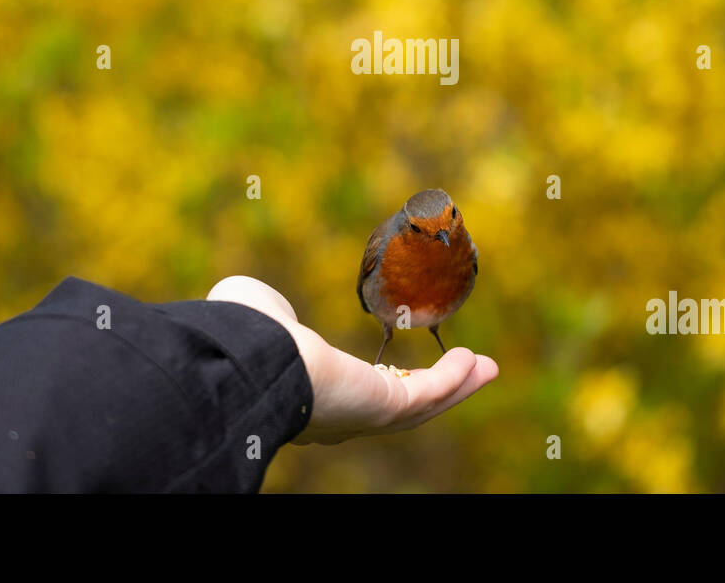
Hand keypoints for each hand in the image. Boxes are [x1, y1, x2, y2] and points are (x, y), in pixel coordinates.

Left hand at [207, 275, 498, 443]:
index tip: (408, 374)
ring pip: (421, 405)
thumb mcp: (260, 313)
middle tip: (468, 372)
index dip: (391, 385)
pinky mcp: (382, 409)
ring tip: (485, 368)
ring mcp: (361, 416)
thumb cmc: (239, 332)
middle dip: (438, 390)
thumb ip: (273, 313)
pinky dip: (453, 380)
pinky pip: (427, 396)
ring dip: (457, 386)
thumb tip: (272, 308)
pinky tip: (474, 360)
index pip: (359, 395)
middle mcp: (339, 415)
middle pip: (402, 408)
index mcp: (309, 396)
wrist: (242, 357)